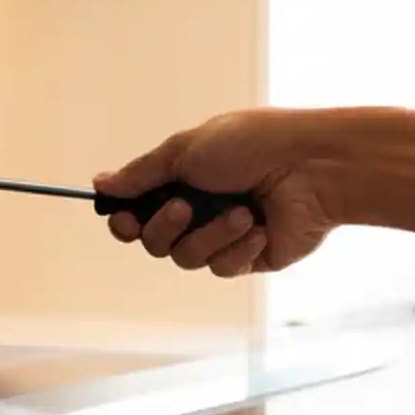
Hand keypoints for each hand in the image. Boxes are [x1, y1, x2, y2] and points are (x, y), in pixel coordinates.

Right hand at [94, 109, 339, 276]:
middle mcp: (198, 209)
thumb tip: (100, 183)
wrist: (314, 168)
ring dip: (210, 235)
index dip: (124, 221)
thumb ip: (141, 174)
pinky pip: (222, 268)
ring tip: (243, 212)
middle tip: (184, 208)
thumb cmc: (254, 146)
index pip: (135, 212)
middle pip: (153, 242)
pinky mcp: (249, 257)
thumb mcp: (186, 149)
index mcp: (180, 179)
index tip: (124, 218)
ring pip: (186, 258)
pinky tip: (261, 227)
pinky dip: (238, 247)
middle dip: (165, 227)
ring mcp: (222, 235)